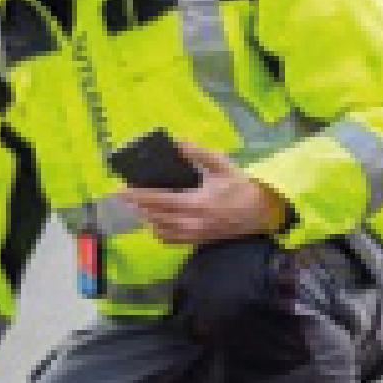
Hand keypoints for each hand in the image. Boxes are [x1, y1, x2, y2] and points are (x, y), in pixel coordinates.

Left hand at [116, 141, 288, 244]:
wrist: (261, 212)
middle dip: (137, 206)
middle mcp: (194, 223)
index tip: (122, 189)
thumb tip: (176, 142)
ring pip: (160, 231)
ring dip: (145, 218)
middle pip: (156, 217)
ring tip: (135, 205)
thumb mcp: (222, 165)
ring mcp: (195, 235)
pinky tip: (152, 220)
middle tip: (123, 195)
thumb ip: (198, 153)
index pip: (160, 201)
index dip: (139, 196)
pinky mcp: (198, 241)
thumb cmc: (240, 186)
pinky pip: (171, 240)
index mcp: (198, 203)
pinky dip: (157, 231)